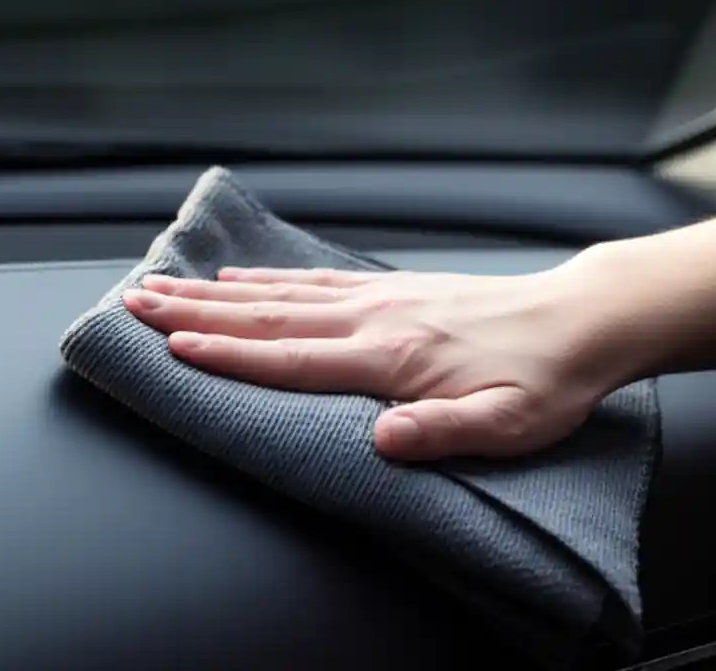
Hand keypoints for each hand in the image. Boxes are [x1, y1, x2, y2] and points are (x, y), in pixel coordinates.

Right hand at [122, 264, 619, 460]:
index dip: (227, 355)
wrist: (579, 320)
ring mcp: (377, 299)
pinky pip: (312, 282)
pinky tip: (238, 277)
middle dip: (195, 312)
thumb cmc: (545, 380)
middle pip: (266, 318)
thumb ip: (442, 432)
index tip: (172, 345)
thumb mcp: (509, 424)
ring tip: (163, 283)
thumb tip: (381, 439)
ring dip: (215, 292)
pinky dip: (266, 279)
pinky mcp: (389, 290)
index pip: (291, 359)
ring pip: (278, 295)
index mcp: (391, 357)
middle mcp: (372, 319)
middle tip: (136, 302)